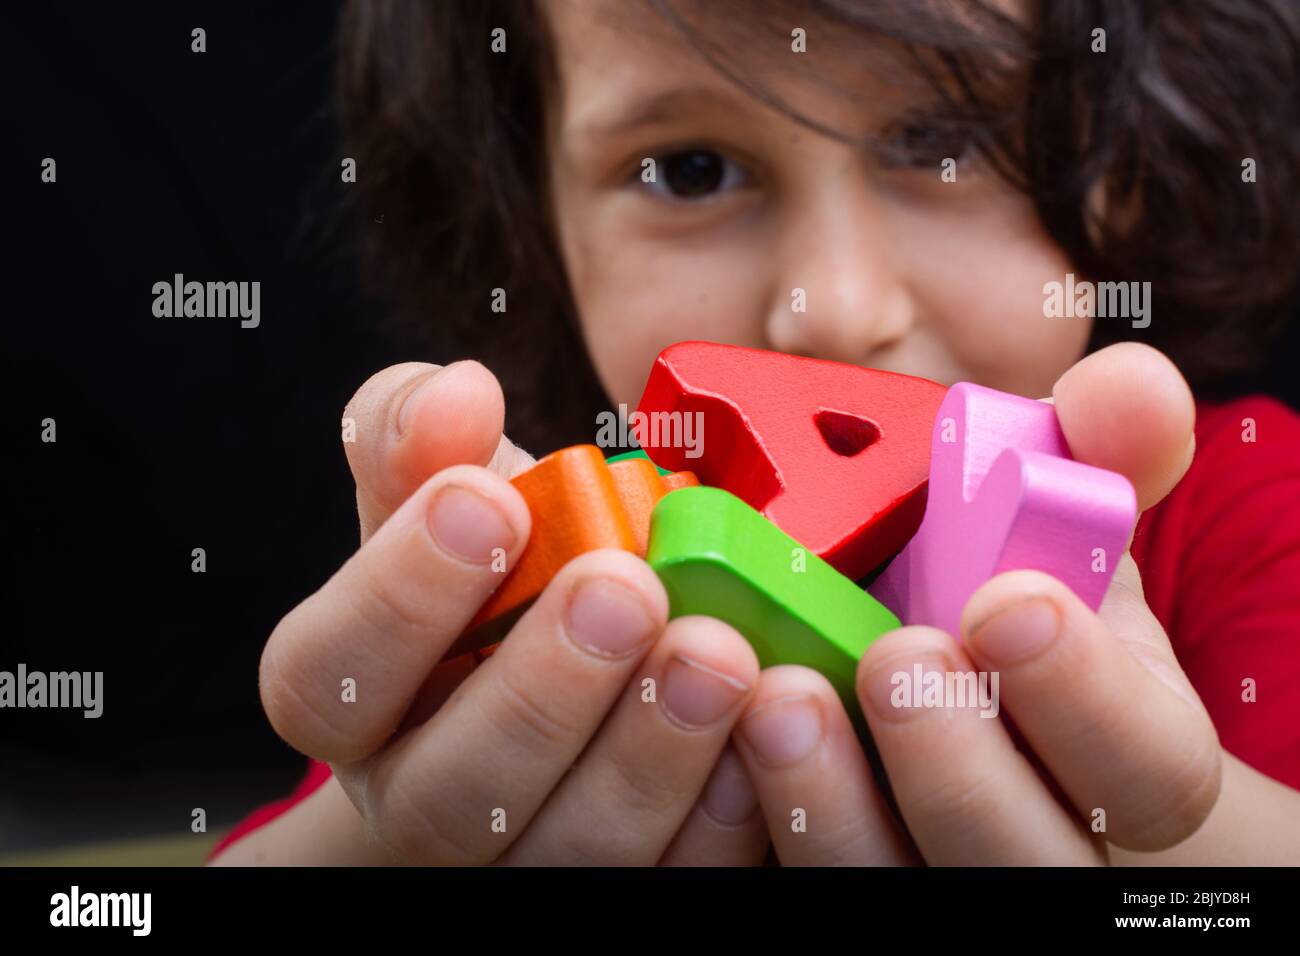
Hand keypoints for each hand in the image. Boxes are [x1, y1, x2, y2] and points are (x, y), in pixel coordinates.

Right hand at [249, 361, 768, 864]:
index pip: (325, 674)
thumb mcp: (443, 491)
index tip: (488, 500)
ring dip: (647, 756)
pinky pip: (672, 879)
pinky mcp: (626, 878)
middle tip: (623, 587)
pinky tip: (762, 722)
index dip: (396, 594)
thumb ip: (423, 434)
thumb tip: (455, 393)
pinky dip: (720, 814)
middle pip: (445, 797)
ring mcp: (522, 859)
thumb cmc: (492, 575)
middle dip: (539, 691)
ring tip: (714, 651)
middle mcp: (422, 797)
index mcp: (354, 696)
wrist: (559, 676)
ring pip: (568, 854)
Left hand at [729, 343, 1223, 863]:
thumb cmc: (991, 573)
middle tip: (889, 656)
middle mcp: (1030, 825)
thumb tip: (1131, 387)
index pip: (1145, 767)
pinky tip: (704, 731)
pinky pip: (785, 871)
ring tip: (776, 698)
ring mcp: (921, 857)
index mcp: (1117, 743)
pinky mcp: (821, 856)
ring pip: (893, 883)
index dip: (1087, 699)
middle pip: (1025, 860)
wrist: (919, 645)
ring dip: (832, 803)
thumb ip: (1096, 447)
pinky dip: (744, 813)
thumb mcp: (1050, 507)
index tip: (1005, 603)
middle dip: (957, 765)